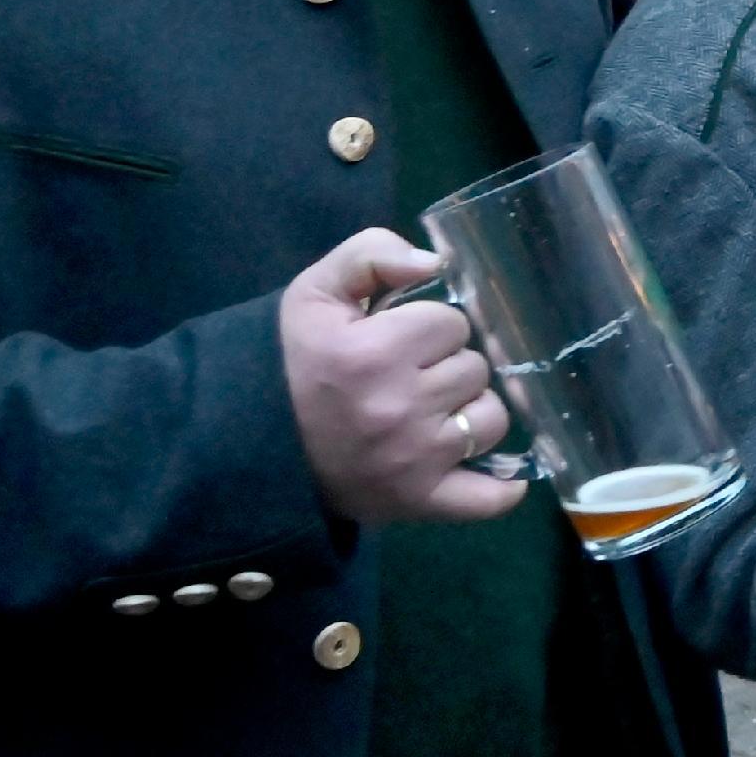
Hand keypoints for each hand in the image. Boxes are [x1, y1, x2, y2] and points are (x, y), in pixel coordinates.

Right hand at [283, 230, 522, 527]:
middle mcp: (396, 408)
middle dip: (447, 364)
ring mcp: (412, 460)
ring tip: (430, 412)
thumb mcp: (315, 293)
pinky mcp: (419, 501)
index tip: (397, 338)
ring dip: (469, 411)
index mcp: (371, 353)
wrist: (254, 441)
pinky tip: (501, 475)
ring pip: (490, 418)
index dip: (428, 325)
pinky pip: (488, 498)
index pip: (452, 322)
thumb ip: (371, 254)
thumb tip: (434, 262)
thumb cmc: (294, 362)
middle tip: (408, 376)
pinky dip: (500, 489)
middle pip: (474, 368)